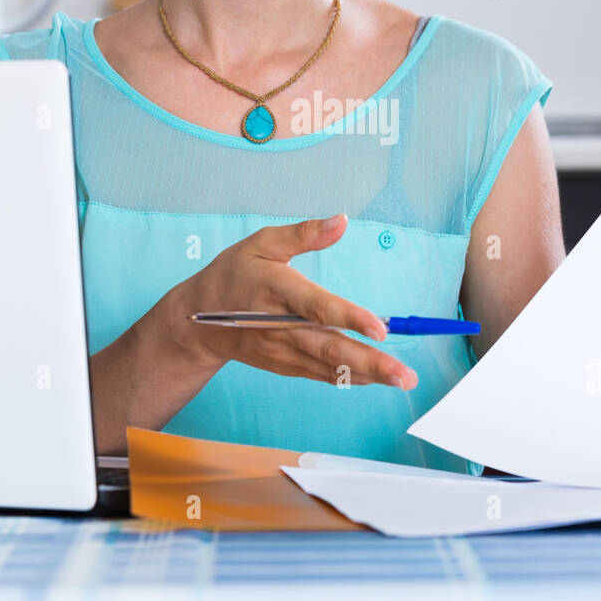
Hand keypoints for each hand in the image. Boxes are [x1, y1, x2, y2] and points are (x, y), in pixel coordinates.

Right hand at [157, 213, 417, 390]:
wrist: (196, 321)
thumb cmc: (233, 274)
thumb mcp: (261, 242)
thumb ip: (303, 233)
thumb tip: (341, 220)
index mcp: (276, 289)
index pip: (315, 306)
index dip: (348, 317)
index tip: (379, 328)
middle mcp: (280, 326)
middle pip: (329, 347)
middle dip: (371, 363)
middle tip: (404, 375)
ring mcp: (282, 350)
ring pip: (330, 367)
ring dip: (369, 376)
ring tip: (402, 380)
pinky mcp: (285, 364)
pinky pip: (321, 374)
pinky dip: (350, 378)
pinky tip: (377, 380)